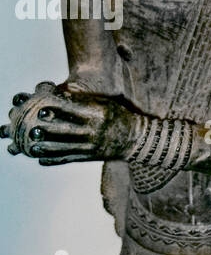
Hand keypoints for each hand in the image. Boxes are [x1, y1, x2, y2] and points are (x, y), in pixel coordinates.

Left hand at [3, 85, 138, 164]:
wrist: (135, 139)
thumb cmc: (116, 115)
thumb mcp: (104, 103)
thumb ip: (81, 100)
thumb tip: (55, 94)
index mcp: (99, 114)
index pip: (74, 110)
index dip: (56, 107)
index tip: (40, 104)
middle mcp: (95, 131)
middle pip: (66, 130)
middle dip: (48, 128)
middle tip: (31, 125)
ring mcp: (91, 147)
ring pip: (64, 148)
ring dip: (45, 147)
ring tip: (30, 145)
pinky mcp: (89, 158)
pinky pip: (68, 159)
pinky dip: (53, 160)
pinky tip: (39, 159)